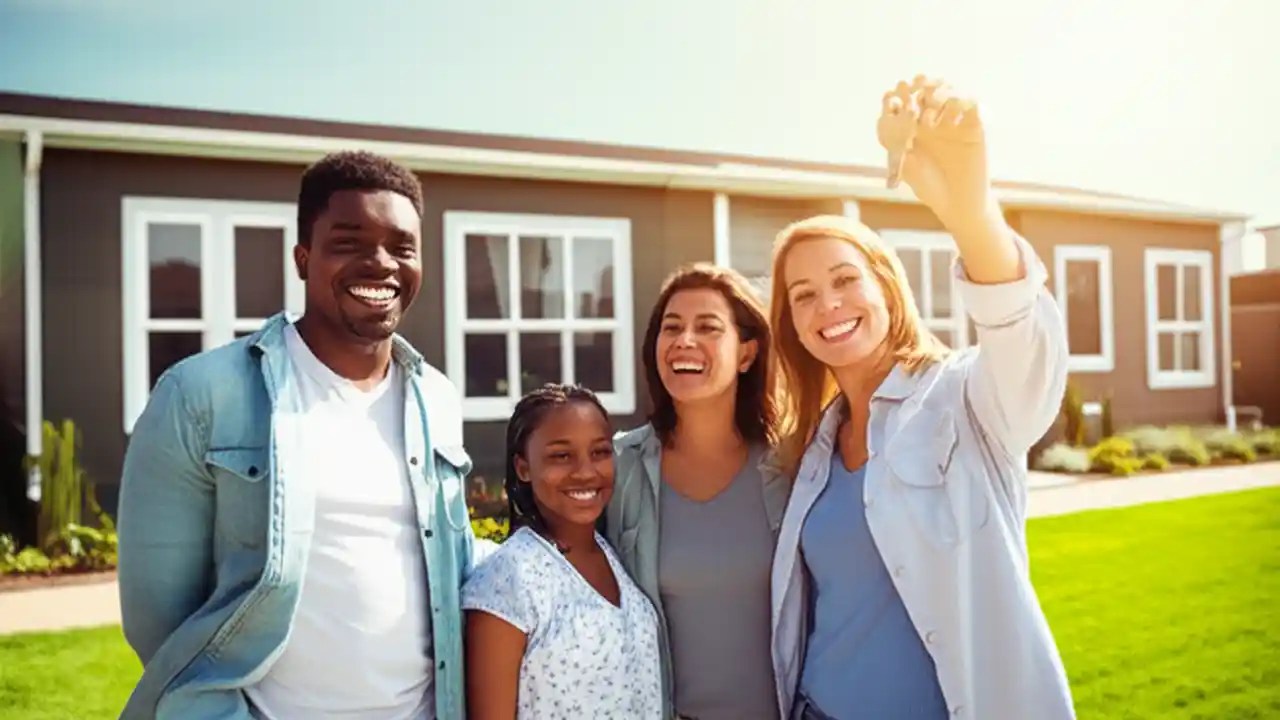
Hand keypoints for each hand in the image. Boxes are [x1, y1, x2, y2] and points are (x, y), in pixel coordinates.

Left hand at [877, 76, 995, 229]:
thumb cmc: (928, 186)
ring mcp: (956, 121)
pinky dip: (963, 100)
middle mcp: (935, 118)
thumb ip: (895, 141)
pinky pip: (973, 103)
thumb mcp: (904, 164)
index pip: (907, 98)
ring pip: (950, 90)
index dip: (900, 94)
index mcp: (914, 125)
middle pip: (929, 88)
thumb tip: (885, 114)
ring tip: (928, 118)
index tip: (894, 97)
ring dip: (938, 94)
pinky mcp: (976, 126)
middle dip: (920, 86)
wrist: (956, 203)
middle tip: (914, 93)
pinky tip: (951, 113)